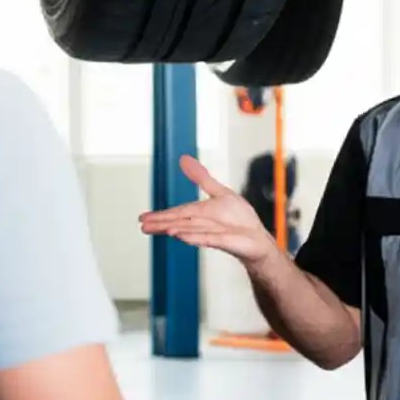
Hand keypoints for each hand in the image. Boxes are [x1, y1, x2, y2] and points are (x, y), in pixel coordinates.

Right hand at [139, 155, 278, 268]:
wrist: (256, 239)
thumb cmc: (239, 220)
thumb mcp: (219, 192)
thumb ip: (200, 178)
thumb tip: (183, 159)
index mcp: (199, 213)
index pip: (176, 213)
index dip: (160, 215)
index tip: (143, 218)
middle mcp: (202, 224)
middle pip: (179, 222)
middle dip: (162, 224)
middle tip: (144, 227)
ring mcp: (212, 234)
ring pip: (191, 230)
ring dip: (177, 230)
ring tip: (163, 230)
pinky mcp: (224, 241)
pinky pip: (208, 239)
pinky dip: (195, 238)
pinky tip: (183, 237)